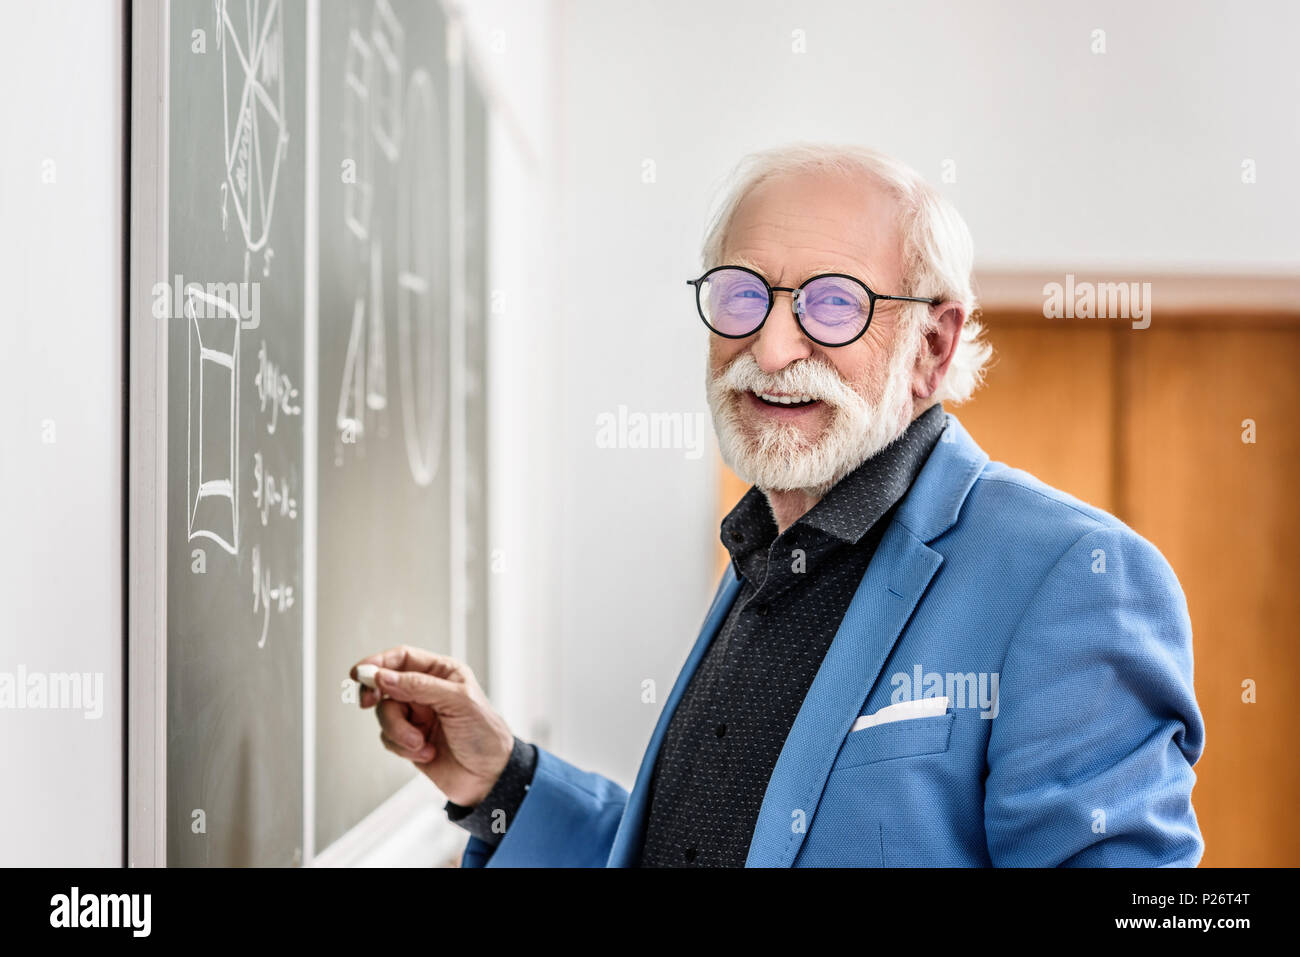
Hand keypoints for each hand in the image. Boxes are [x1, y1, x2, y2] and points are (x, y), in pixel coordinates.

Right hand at [351, 645, 513, 806]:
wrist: (489, 777)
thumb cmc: (484, 735)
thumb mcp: (458, 702)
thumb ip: (419, 686)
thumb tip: (383, 676)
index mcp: (442, 673)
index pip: (402, 658)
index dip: (378, 663)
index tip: (359, 673)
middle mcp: (427, 692)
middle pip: (385, 685)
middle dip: (376, 696)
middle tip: (367, 703)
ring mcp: (417, 716)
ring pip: (385, 714)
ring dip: (398, 730)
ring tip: (419, 743)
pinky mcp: (409, 740)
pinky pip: (388, 738)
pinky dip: (403, 747)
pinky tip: (426, 753)